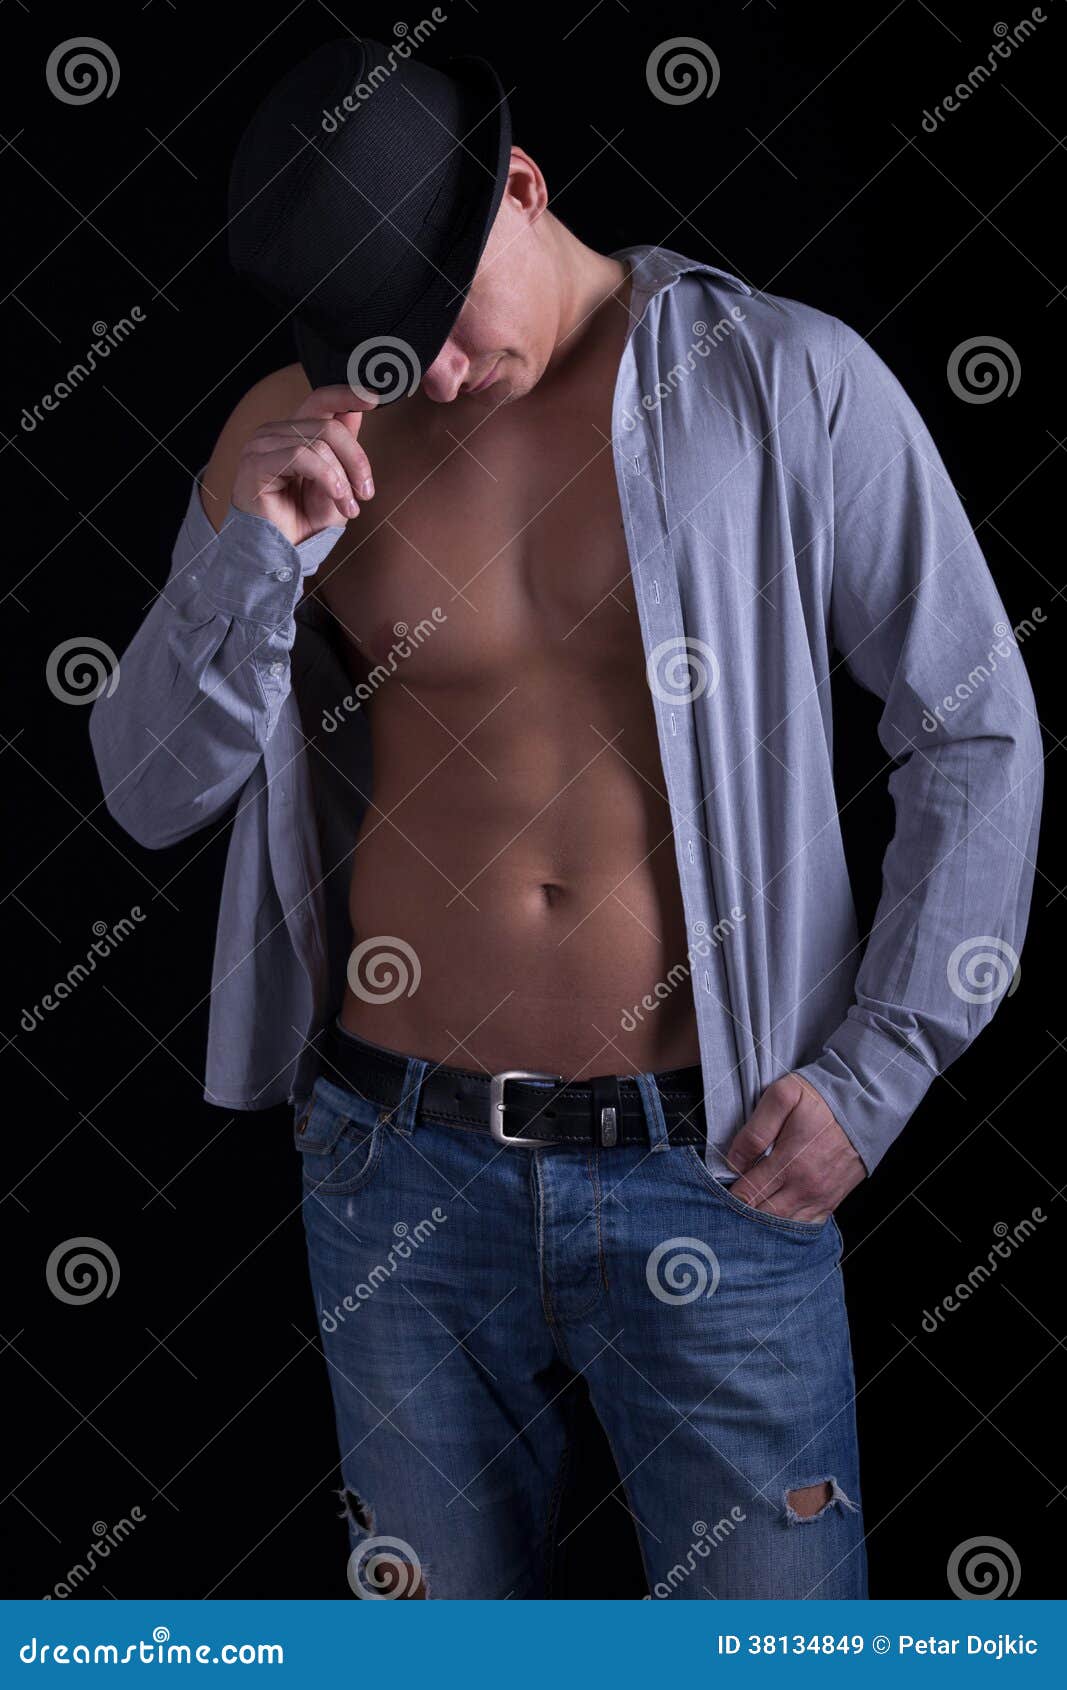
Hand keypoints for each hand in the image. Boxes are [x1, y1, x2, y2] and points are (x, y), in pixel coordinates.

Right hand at [231, 384, 377, 545]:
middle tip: (366, 492)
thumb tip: (358, 409)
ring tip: (349, 506)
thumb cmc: (305, 521)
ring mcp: (262, 445)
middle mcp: (275, 433)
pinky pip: (302, 456)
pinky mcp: (256, 462)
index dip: (348, 394)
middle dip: (357, 460)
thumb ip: (344, 447)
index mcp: (293, 432)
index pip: (321, 400)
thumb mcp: (338, 482)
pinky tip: (337, 499)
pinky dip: (328, 478)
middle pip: (329, 425)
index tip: (374, 398)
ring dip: (343, 477)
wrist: (282, 554)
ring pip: (319, 442)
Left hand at [725, 1073, 864, 1222]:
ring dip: (763, 1223)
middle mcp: (805, 1187)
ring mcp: (820, 1198)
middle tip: (729, 1204)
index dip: (729, 1196)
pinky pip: (805, 1226)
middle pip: (763, 1215)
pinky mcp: (831, 1201)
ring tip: (749, 1211)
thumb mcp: (783, 1097)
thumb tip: (734, 1160)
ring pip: (783, 1226)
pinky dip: (788, 1226)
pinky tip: (776, 1217)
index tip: (720, 1190)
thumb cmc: (821, 1100)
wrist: (865, 1105)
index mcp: (790, 1162)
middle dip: (742, 1212)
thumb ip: (756, 1130)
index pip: (748, 1194)